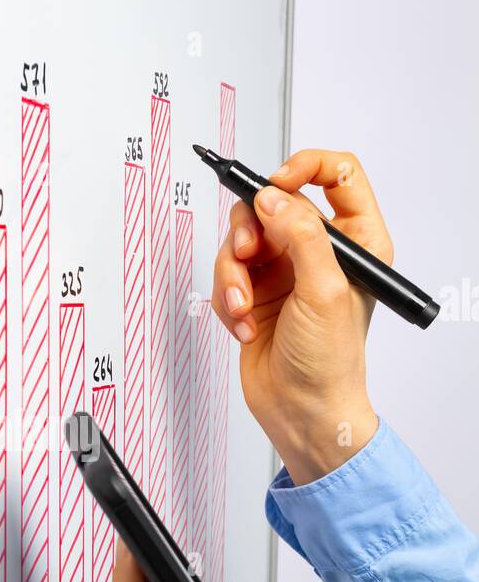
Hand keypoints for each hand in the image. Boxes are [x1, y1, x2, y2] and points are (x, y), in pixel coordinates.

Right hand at [212, 149, 391, 484]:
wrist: (301, 412)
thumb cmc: (329, 364)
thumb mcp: (323, 290)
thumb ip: (300, 236)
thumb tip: (272, 200)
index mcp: (355, 241)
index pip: (336, 175)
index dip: (303, 168)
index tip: (275, 186)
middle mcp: (318, 250)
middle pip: (272, 203)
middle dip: (250, 231)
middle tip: (248, 252)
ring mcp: (284, 271)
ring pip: (241, 237)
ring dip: (233, 273)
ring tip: (242, 304)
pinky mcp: (254, 293)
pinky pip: (225, 273)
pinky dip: (227, 298)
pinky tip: (244, 325)